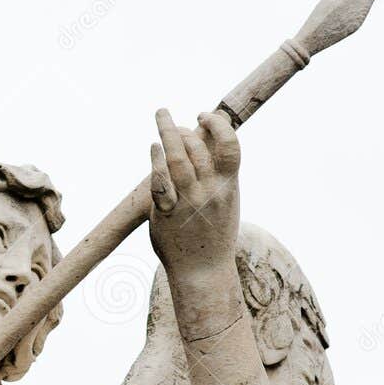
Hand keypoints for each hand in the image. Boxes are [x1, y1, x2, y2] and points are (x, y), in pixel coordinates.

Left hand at [148, 107, 239, 275]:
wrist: (204, 270)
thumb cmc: (213, 230)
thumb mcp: (226, 198)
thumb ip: (219, 171)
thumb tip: (209, 137)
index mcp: (228, 186)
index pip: (230, 146)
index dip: (218, 124)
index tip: (204, 114)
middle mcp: (210, 192)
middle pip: (197, 148)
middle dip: (184, 129)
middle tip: (173, 125)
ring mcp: (188, 202)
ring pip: (177, 159)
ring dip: (168, 133)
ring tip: (162, 117)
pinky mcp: (167, 213)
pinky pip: (160, 183)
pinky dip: (156, 162)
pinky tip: (153, 149)